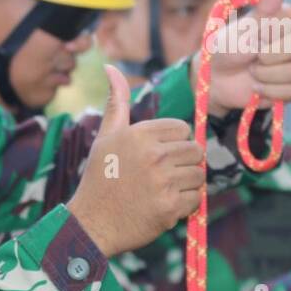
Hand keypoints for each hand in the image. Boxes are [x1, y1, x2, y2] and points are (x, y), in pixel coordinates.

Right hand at [67, 65, 204, 256]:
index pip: (183, 130)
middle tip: (161, 177)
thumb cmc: (100, 177)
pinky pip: (196, 200)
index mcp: (140, 134)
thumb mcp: (106, 136)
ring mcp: (163, 182)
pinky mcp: (169, 208)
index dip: (173, 144)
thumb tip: (110, 67)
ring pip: (199, 176)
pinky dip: (184, 206)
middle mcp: (153, 155)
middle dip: (183, 164)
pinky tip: (162, 206)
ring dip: (185, 186)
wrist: (91, 223)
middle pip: (196, 152)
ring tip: (161, 191)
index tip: (156, 157)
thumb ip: (116, 102)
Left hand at [201, 0, 290, 116]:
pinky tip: (257, 88)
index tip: (252, 37)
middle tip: (251, 59)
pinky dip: (272, 92)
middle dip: (268, 57)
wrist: (215, 81)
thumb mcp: (240, 30)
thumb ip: (263, 9)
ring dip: (268, 75)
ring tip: (252, 73)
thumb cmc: (225, 50)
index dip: (268, 33)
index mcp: (285, 18)